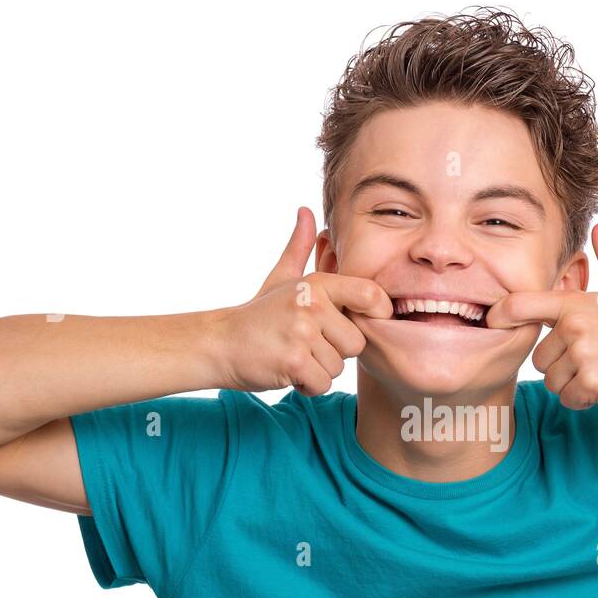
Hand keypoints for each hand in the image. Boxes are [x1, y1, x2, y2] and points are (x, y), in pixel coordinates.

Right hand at [216, 207, 392, 394]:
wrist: (219, 343)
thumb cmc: (258, 314)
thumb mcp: (281, 277)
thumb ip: (299, 248)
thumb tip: (306, 211)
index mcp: (316, 284)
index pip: (370, 295)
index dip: (378, 312)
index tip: (362, 323)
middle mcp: (312, 304)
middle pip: (356, 343)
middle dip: (335, 352)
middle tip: (308, 345)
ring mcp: (302, 333)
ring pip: (338, 367)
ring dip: (319, 370)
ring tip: (295, 356)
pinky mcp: (293, 361)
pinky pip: (322, 383)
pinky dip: (308, 386)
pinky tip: (290, 372)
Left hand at [484, 224, 597, 409]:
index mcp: (575, 303)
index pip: (520, 305)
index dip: (500, 315)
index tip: (493, 324)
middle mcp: (574, 327)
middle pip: (538, 358)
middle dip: (559, 365)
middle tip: (591, 361)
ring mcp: (583, 356)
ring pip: (552, 381)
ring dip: (572, 384)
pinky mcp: (593, 383)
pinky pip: (569, 399)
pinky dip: (584, 400)